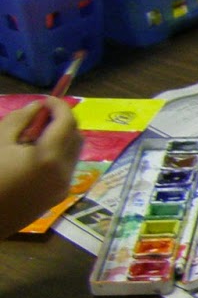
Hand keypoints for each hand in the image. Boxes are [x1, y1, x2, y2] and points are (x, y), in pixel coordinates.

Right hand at [0, 99, 82, 233]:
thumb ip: (21, 121)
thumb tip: (38, 107)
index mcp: (49, 157)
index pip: (67, 122)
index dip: (59, 106)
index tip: (45, 100)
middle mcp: (64, 172)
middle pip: (76, 137)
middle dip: (63, 122)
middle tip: (40, 116)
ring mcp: (63, 187)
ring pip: (74, 153)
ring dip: (62, 138)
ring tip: (35, 136)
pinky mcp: (58, 197)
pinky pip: (67, 168)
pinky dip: (58, 155)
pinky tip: (35, 154)